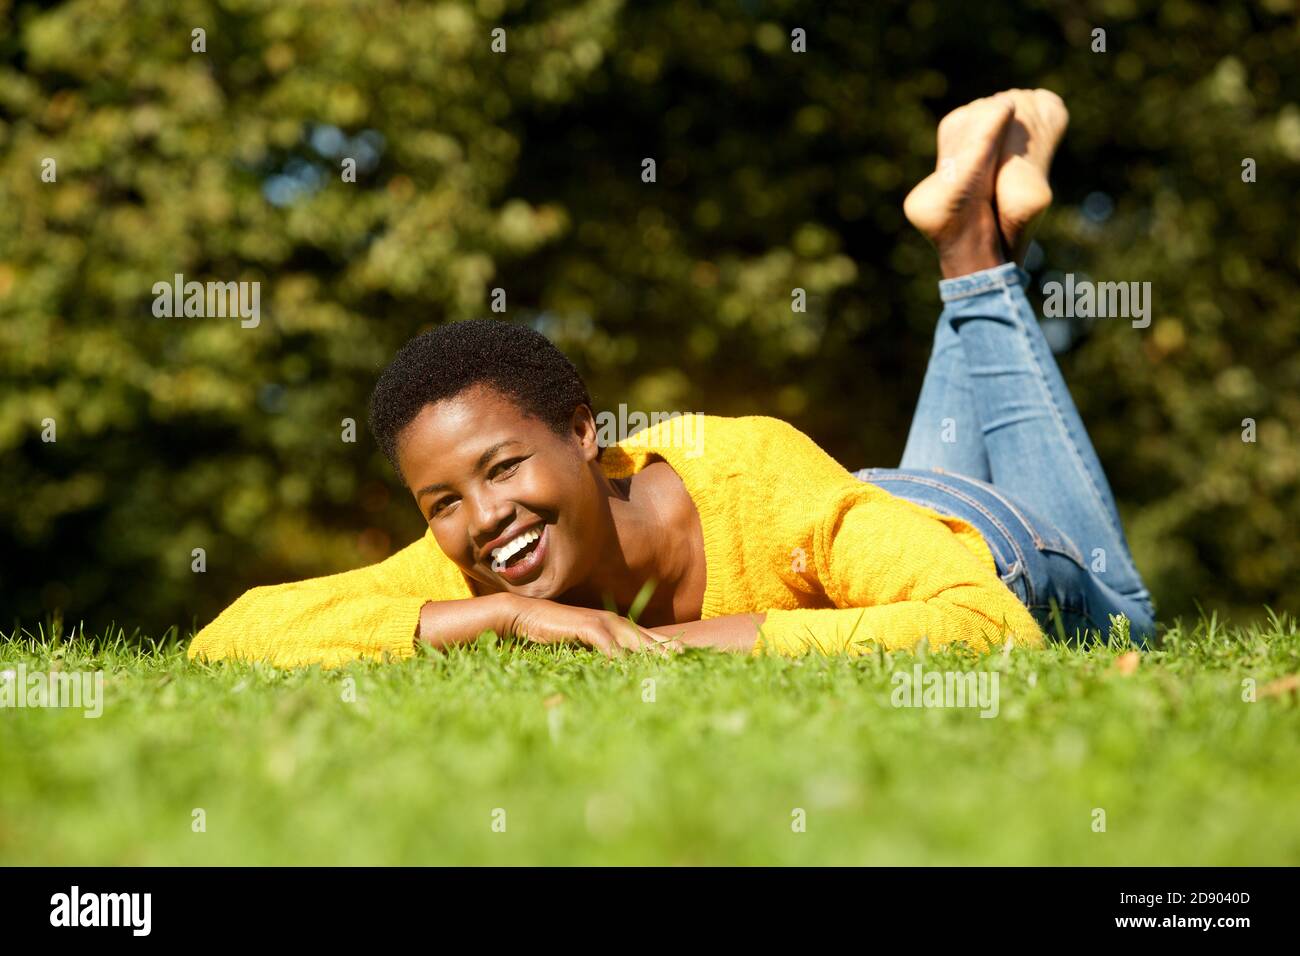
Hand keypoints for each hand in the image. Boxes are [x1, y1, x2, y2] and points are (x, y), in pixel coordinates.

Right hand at [504, 596, 683, 658]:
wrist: (524, 615)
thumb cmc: (551, 631)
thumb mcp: (578, 643)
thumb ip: (595, 652)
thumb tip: (611, 668)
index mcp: (610, 624)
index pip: (642, 635)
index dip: (661, 644)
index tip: (681, 654)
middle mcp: (609, 620)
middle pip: (643, 636)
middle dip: (663, 647)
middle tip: (684, 657)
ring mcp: (598, 621)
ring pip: (630, 638)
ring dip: (648, 651)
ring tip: (666, 663)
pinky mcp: (584, 625)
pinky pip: (606, 642)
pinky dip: (617, 655)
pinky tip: (628, 666)